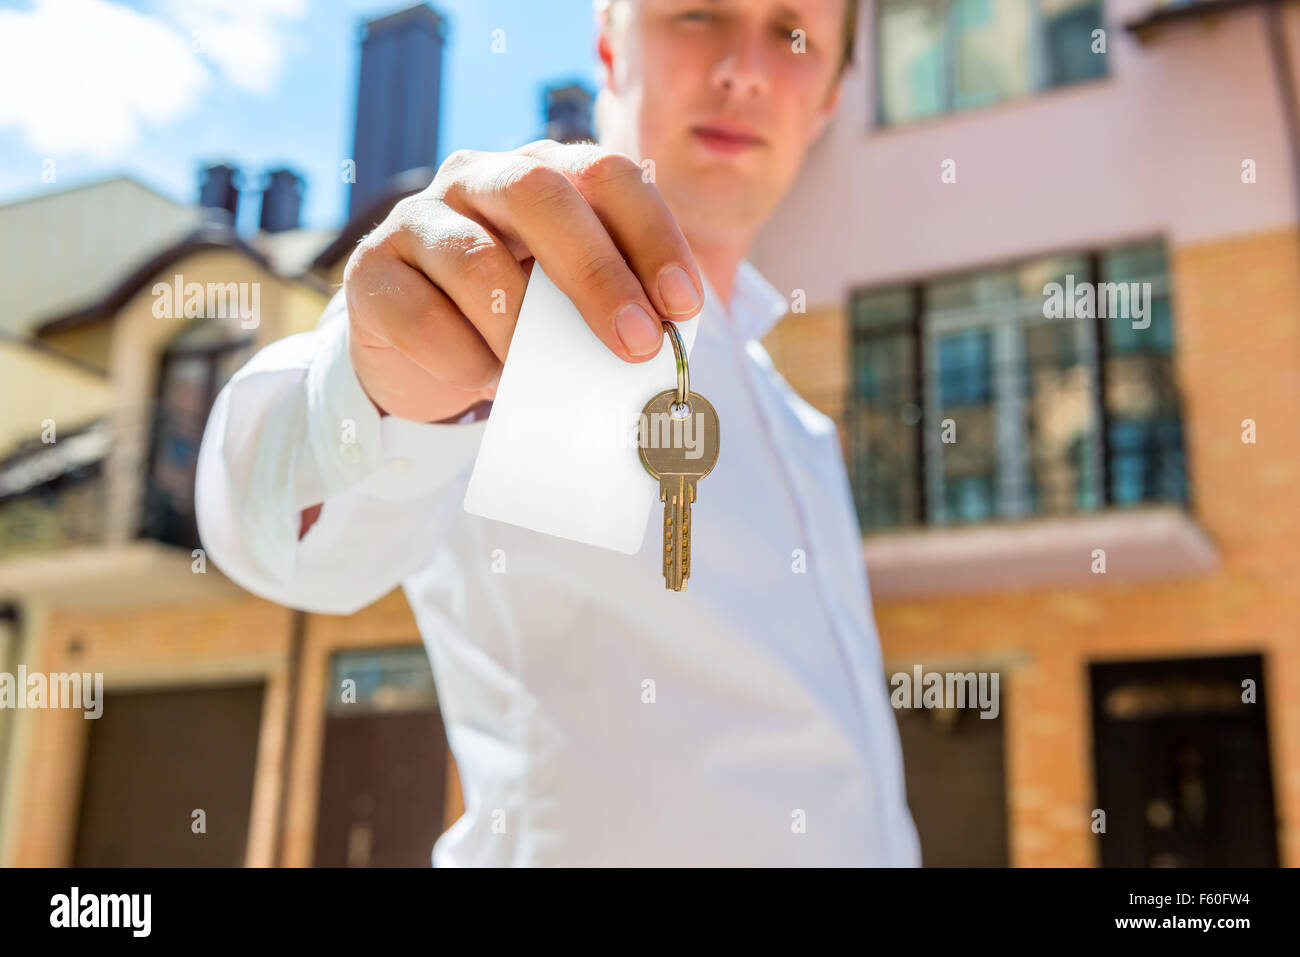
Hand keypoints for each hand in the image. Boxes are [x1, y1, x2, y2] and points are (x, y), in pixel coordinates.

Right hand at [341, 139, 705, 422]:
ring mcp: (418, 219)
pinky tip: (488, 381)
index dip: (651, 234)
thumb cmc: (510, 319)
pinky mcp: (371, 271)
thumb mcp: (565, 306)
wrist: (415, 350)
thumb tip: (659, 354)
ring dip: (523, 328)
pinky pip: (421, 316)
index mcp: (542, 173)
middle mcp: (478, 178)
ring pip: (475, 259)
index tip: (682, 304)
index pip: (606, 175)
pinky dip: (465, 360)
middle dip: (597, 273)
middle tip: (635, 343)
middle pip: (539, 195)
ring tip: (548, 376)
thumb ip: (606, 309)